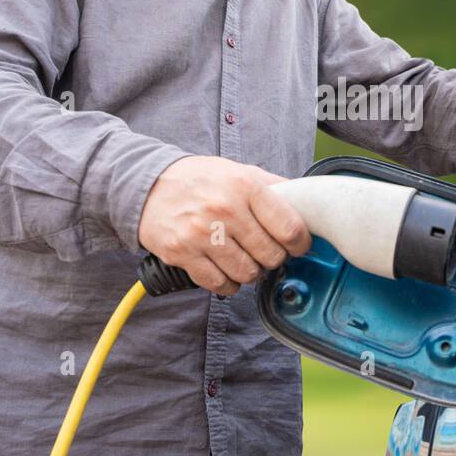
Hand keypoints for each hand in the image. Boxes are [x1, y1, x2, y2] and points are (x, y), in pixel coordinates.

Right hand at [137, 155, 311, 295]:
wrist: (147, 185)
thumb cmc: (200, 180)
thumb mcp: (239, 171)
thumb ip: (274, 186)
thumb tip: (308, 202)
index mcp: (245, 186)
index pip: (290, 227)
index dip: (300, 243)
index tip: (297, 245)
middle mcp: (224, 209)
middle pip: (271, 255)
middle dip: (273, 258)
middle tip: (265, 251)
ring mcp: (201, 234)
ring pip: (247, 273)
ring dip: (251, 272)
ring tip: (244, 259)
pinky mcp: (182, 253)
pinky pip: (219, 284)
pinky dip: (228, 283)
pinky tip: (225, 269)